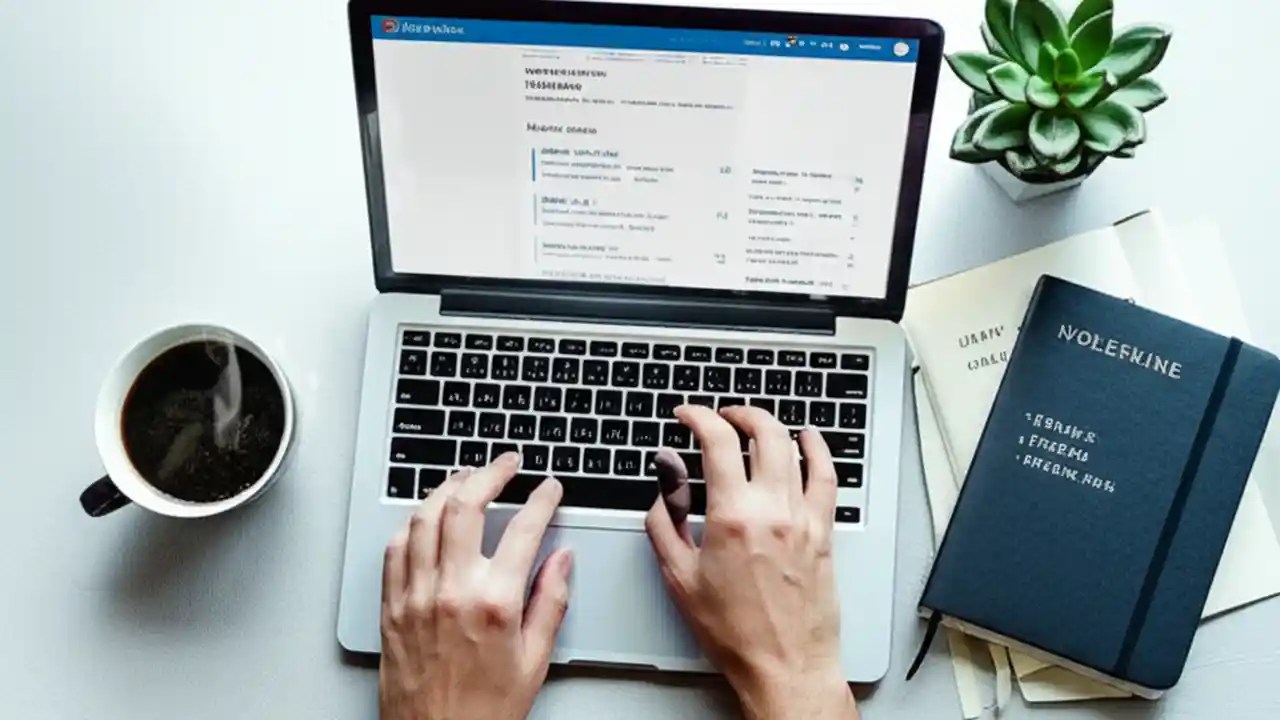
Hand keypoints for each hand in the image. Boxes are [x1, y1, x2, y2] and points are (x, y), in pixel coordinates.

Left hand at [380, 454, 572, 719]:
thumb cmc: (484, 712)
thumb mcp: (535, 659)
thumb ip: (551, 601)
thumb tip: (562, 559)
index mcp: (494, 603)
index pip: (523, 528)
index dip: (541, 499)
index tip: (548, 489)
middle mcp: (451, 590)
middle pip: (466, 505)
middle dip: (489, 472)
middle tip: (505, 463)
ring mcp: (415, 596)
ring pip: (424, 517)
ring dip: (447, 488)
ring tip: (466, 479)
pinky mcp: (391, 607)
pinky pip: (395, 548)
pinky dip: (412, 523)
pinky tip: (427, 518)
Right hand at [646, 406, 857, 719]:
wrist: (784, 666)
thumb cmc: (734, 632)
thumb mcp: (679, 576)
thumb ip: (665, 517)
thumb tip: (665, 475)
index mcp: (732, 517)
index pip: (717, 441)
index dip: (698, 417)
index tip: (687, 415)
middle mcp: (772, 509)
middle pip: (761, 432)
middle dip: (736, 413)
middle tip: (719, 415)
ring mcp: (803, 517)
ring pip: (794, 448)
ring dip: (771, 426)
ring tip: (753, 424)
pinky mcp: (823, 531)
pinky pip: (826, 477)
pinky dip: (817, 450)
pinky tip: (808, 440)